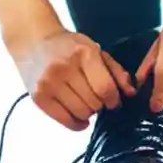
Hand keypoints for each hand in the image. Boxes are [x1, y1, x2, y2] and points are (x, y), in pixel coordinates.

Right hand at [11, 29, 137, 130]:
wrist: (32, 40)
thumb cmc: (67, 46)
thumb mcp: (94, 49)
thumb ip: (115, 70)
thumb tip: (131, 93)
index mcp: (83, 54)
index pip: (105, 89)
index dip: (114, 100)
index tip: (113, 101)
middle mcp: (64, 68)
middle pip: (94, 103)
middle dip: (99, 104)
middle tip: (94, 97)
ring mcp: (48, 83)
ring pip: (81, 114)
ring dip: (87, 112)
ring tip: (82, 101)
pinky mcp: (38, 96)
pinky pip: (65, 121)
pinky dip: (75, 123)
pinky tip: (76, 115)